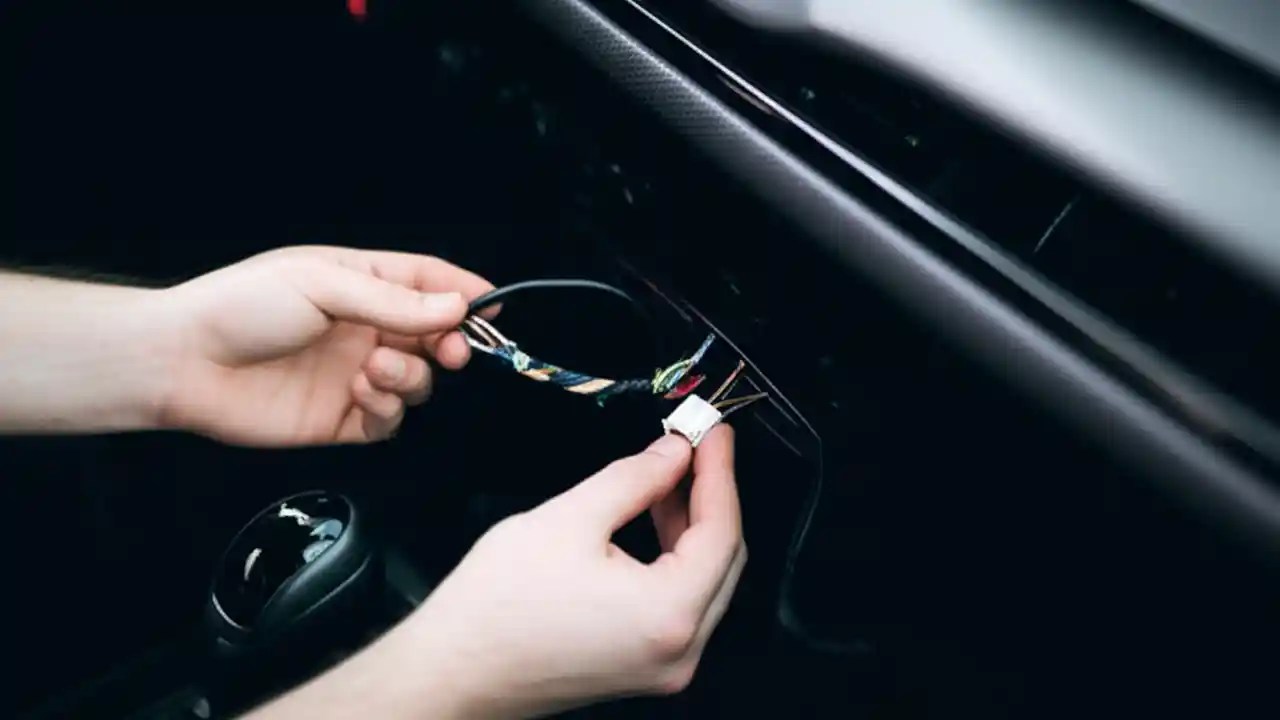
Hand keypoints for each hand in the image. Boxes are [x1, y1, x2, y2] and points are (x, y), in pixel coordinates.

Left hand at [159, 245, 493, 445]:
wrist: (184, 363)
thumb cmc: (242, 306)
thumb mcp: (323, 285)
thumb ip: (394, 301)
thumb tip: (458, 307)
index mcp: (360, 283)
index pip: (429, 283)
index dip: (464, 293)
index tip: (494, 309)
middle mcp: (364, 328)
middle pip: (434, 336)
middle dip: (450, 344)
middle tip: (449, 351)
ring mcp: (355, 375)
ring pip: (418, 382)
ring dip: (410, 376)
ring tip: (375, 369)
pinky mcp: (342, 419)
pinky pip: (390, 420)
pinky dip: (388, 408)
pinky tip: (361, 393)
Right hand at [394, 426, 744, 717]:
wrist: (451, 671)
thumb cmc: (496, 607)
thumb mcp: (570, 518)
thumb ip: (636, 478)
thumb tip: (675, 452)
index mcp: (667, 614)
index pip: (721, 530)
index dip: (719, 471)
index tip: (714, 430)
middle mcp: (679, 651)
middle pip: (724, 559)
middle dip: (711, 495)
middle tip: (696, 443)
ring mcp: (663, 667)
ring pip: (705, 582)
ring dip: (693, 524)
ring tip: (671, 473)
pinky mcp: (643, 668)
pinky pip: (680, 603)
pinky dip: (676, 558)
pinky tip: (655, 518)